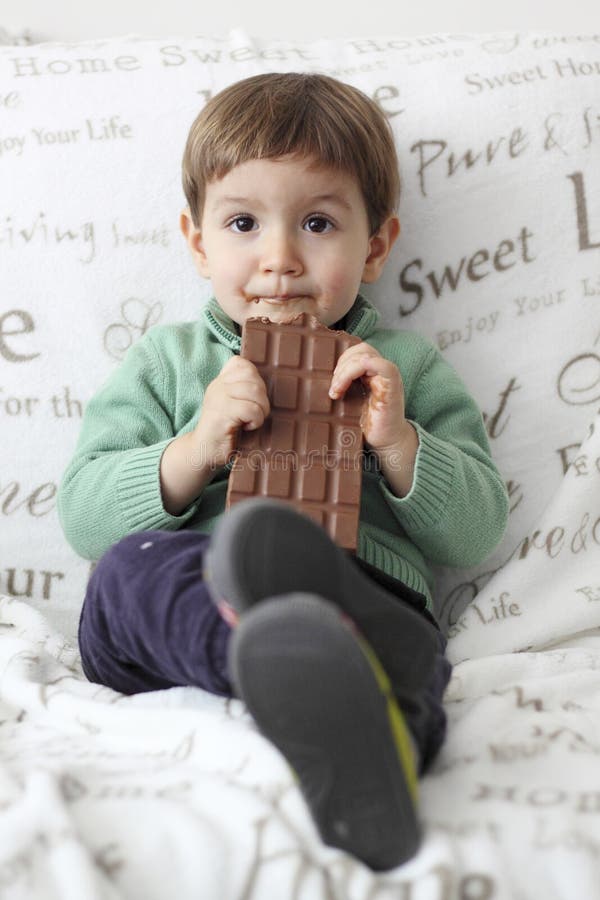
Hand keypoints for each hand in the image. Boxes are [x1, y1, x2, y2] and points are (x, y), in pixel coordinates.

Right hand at [193, 356, 269, 468]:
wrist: (203, 452)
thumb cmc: (225, 431)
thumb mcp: (234, 405)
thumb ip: (244, 391)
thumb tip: (268, 383)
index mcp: (221, 382)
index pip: (243, 364)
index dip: (255, 379)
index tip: (251, 399)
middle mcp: (218, 386)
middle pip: (252, 377)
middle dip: (262, 398)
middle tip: (256, 414)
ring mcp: (218, 398)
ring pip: (254, 390)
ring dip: (261, 409)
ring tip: (252, 421)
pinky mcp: (221, 414)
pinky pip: (251, 409)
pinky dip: (255, 420)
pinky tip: (247, 428)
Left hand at [329, 342, 417, 495]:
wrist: (384, 443)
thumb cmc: (365, 425)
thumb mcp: (347, 402)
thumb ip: (339, 386)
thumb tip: (309, 379)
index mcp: (371, 372)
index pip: (355, 352)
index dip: (339, 361)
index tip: (330, 383)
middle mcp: (381, 369)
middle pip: (359, 348)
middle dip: (340, 363)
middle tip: (332, 387)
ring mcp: (387, 373)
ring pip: (363, 353)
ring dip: (343, 370)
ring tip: (335, 390)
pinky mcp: (392, 381)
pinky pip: (371, 363)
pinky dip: (351, 372)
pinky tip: (340, 390)